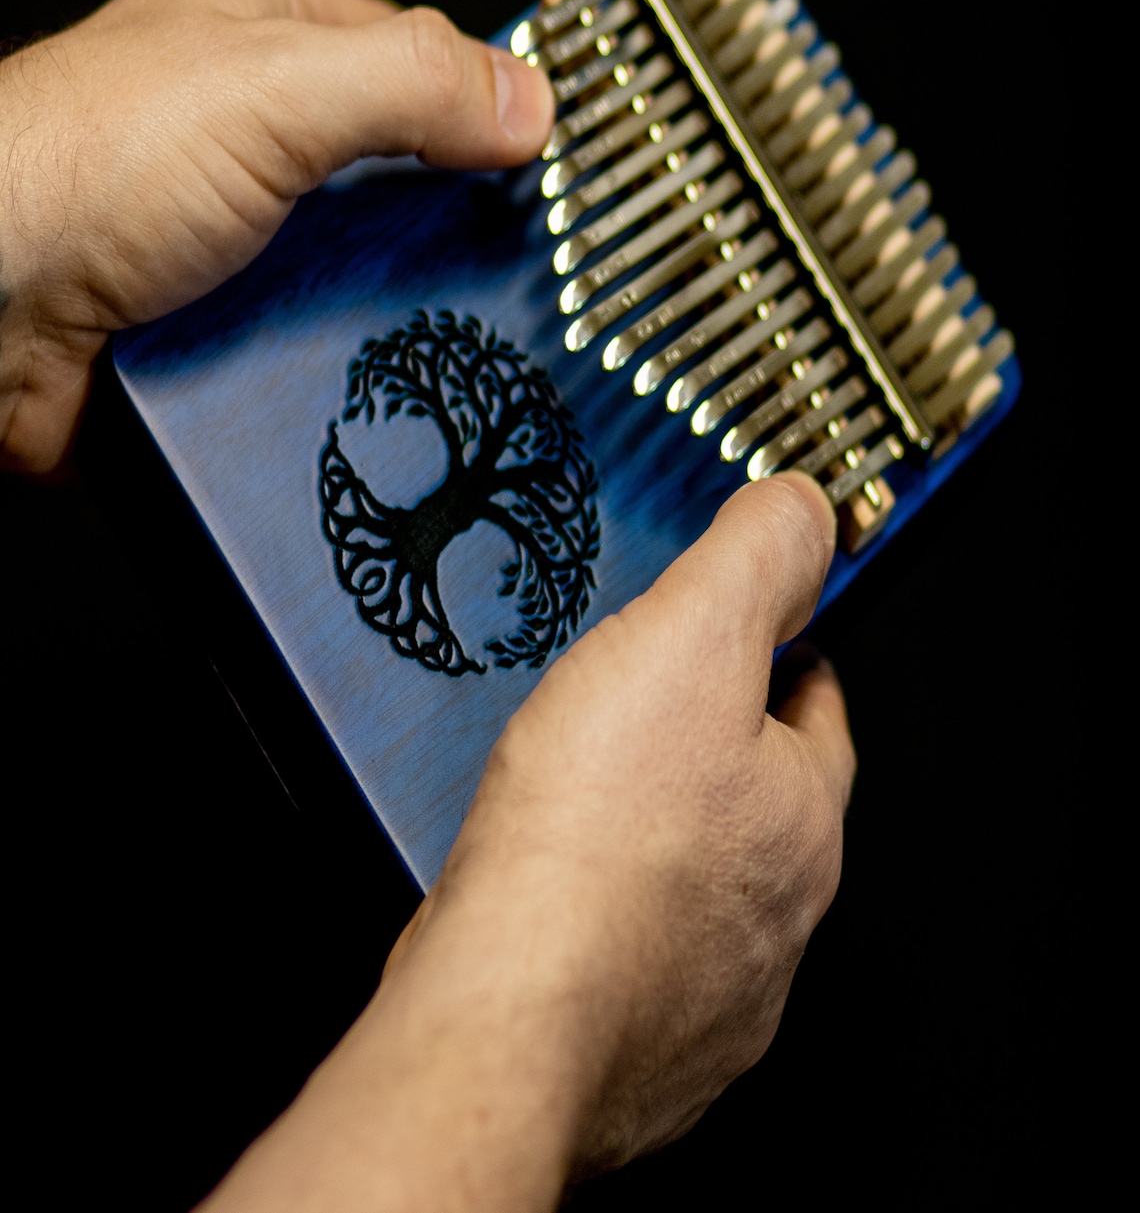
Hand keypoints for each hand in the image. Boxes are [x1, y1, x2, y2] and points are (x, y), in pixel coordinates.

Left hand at [0, 0, 553, 471]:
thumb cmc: (79, 171)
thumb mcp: (271, 89)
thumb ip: (409, 82)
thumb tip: (526, 101)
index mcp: (258, 36)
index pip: (410, 54)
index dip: (481, 105)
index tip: (542, 167)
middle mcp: (244, 130)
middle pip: (393, 170)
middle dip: (449, 221)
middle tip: (510, 268)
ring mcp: (232, 231)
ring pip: (361, 265)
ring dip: (400, 302)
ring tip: (456, 334)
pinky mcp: (219, 321)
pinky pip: (317, 339)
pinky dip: (351, 360)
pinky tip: (379, 378)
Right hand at [204, 473, 853, 1210]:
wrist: (509, 1012)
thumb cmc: (594, 839)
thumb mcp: (687, 641)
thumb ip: (755, 562)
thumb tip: (806, 512)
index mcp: (802, 817)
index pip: (820, 714)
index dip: (789, 659)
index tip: (763, 636)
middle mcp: (777, 918)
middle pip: (763, 807)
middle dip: (722, 754)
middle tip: (660, 710)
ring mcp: (713, 999)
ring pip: (702, 893)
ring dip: (667, 846)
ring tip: (595, 801)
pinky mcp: (640, 1053)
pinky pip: (638, 966)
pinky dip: (612, 926)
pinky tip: (557, 899)